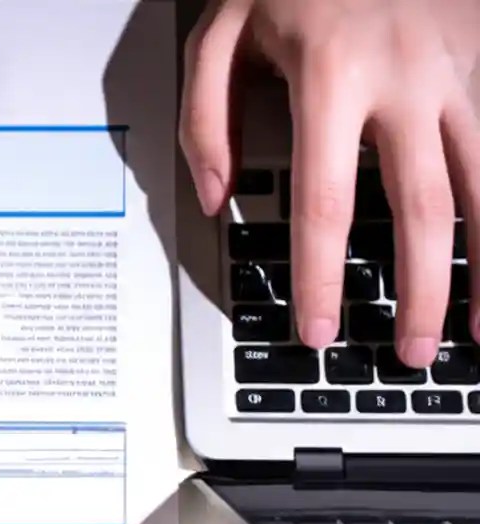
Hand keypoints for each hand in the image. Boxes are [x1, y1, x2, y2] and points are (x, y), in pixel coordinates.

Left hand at [181, 0, 479, 366]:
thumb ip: (207, 119)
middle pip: (422, 211)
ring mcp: (454, 74)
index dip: (323, 279)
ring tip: (479, 331)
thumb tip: (215, 197)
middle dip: (417, 294)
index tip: (318, 330)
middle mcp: (404, 82)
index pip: (326, 206)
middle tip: (405, 354)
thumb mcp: (221, 31)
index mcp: (331, 78)